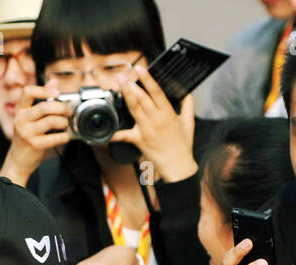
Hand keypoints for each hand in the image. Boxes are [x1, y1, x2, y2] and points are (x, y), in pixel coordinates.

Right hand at [0, 84, 71, 184]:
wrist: (18, 160)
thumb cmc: (26, 137)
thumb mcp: (30, 117)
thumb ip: (41, 99)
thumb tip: (53, 82)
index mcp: (20, 110)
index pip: (28, 92)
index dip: (43, 89)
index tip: (56, 93)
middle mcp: (21, 120)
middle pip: (44, 106)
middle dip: (61, 107)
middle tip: (67, 111)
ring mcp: (27, 132)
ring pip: (51, 121)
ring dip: (63, 122)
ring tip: (65, 124)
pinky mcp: (34, 145)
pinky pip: (55, 138)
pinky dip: (64, 137)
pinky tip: (64, 137)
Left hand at [111, 64, 197, 183]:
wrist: (177, 165)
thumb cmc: (183, 145)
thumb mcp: (189, 122)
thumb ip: (188, 105)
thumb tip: (187, 93)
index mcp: (168, 113)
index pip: (157, 91)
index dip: (147, 78)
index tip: (140, 68)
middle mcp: (156, 119)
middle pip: (142, 98)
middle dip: (132, 85)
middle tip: (124, 74)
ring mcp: (146, 129)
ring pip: (134, 109)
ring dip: (126, 96)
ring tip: (120, 84)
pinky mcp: (139, 140)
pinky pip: (124, 135)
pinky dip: (115, 133)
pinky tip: (107, 129)